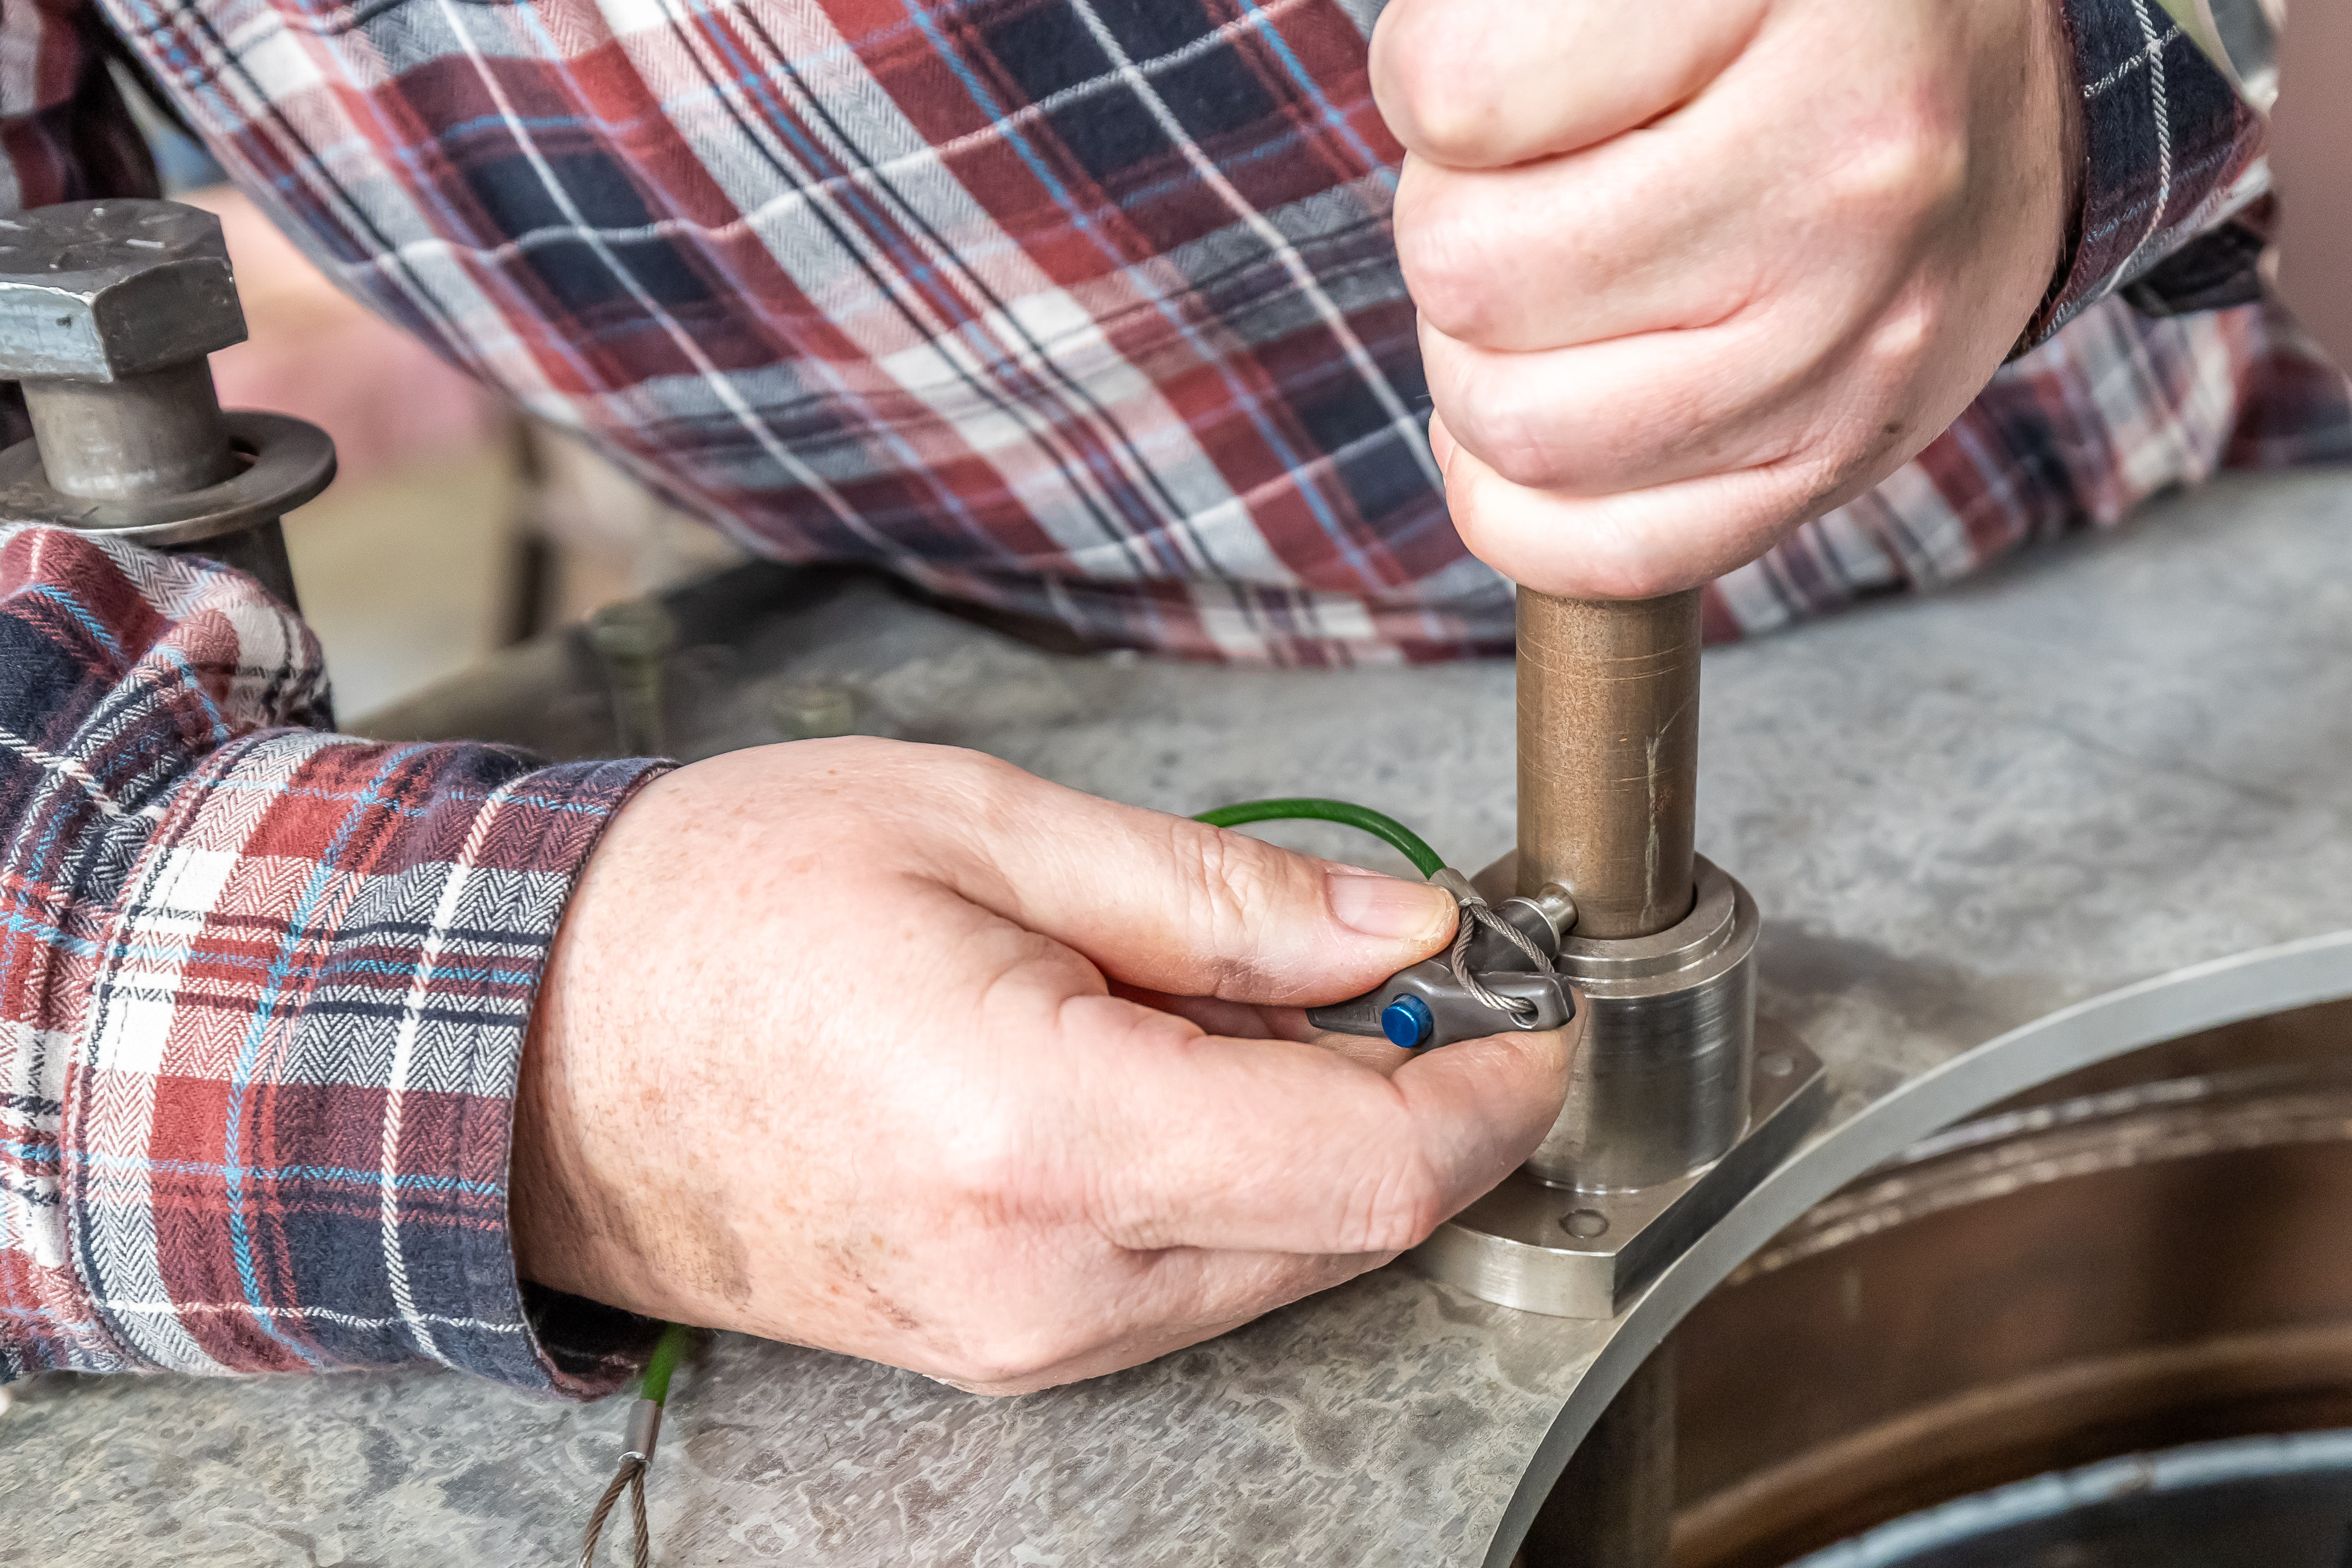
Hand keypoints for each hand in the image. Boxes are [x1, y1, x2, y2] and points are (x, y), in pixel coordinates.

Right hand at [510, 739, 1570, 1392]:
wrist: (538, 1044)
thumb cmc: (721, 912)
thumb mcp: (986, 830)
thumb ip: (1220, 898)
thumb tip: (1397, 934)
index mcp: (1045, 1135)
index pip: (1371, 1171)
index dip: (1489, 1094)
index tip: (1526, 1014)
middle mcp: (1046, 1281)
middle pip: (1345, 1229)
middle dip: (1408, 1102)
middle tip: (1379, 966)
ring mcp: (1019, 1338)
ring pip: (1276, 1263)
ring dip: (1311, 1138)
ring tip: (1216, 1000)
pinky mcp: (997, 1348)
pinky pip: (1185, 1282)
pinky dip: (1227, 1180)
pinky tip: (1160, 1072)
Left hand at [1372, 0, 2081, 597]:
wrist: (1995, 97)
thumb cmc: (1789, 17)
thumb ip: (1520, 18)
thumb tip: (1426, 103)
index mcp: (1787, 0)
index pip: (1458, 94)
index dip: (1428, 90)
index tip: (1493, 88)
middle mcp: (1838, 175)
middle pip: (1468, 275)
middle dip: (1451, 235)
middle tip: (1519, 194)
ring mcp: (1846, 339)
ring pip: (1516, 425)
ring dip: (1479, 368)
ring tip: (1545, 293)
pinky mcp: (1836, 459)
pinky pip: (1607, 554)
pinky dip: (1521, 505)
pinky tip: (1546, 405)